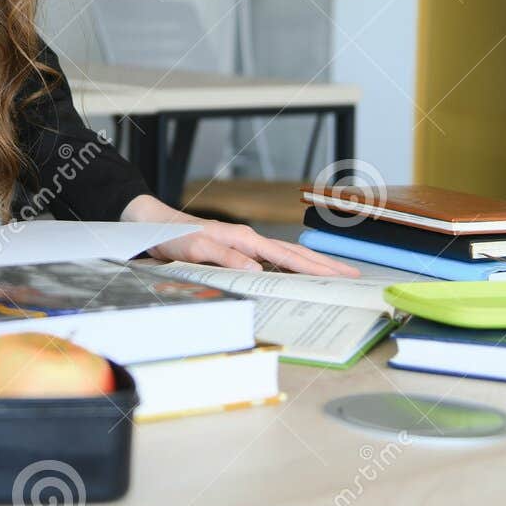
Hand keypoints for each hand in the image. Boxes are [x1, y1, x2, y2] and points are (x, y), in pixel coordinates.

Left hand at [122, 194, 357, 275]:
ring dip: (310, 267)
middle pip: (294, 255)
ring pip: (285, 257)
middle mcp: (248, 240)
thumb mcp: (197, 249)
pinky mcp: (235, 251)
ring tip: (334, 276)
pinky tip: (295, 277)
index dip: (316, 268)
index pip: (288, 257)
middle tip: (353, 275)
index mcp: (244, 239)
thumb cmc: (173, 237)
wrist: (152, 228)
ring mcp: (243, 245)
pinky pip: (269, 261)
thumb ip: (227, 258)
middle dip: (324, 265)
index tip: (341, 275)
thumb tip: (257, 270)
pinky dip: (288, 269)